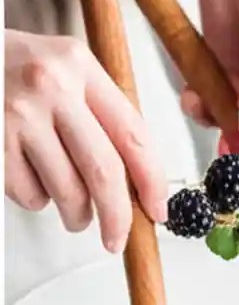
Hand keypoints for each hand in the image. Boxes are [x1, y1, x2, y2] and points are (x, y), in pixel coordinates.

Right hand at [4, 30, 167, 251]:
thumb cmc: (11, 67)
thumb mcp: (61, 69)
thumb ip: (99, 111)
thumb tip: (139, 180)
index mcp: (78, 66)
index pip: (133, 134)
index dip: (152, 181)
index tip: (158, 209)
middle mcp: (50, 87)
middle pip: (104, 170)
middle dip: (118, 216)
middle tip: (118, 237)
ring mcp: (16, 114)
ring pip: (66, 189)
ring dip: (76, 214)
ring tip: (74, 213)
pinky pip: (28, 193)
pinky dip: (36, 200)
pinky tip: (32, 182)